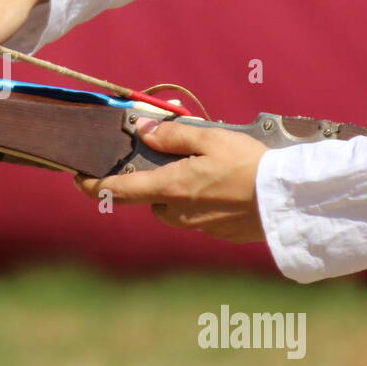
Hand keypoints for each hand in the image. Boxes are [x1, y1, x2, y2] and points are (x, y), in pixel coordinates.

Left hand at [75, 118, 269, 242]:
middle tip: (176, 160)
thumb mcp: (210, 138)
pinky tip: (227, 188)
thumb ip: (173, 134)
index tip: (79, 180)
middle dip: (157, 183)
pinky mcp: (220, 234)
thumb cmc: (249, 165)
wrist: (287, 200)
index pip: (120, 191)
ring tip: (210, 171)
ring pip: (176, 210)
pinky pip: (201, 217)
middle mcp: (179, 213)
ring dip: (181, 194)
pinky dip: (205, 204)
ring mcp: (200, 226)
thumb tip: (144, 131)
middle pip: (152, 200)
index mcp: (171, 188)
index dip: (95, 186)